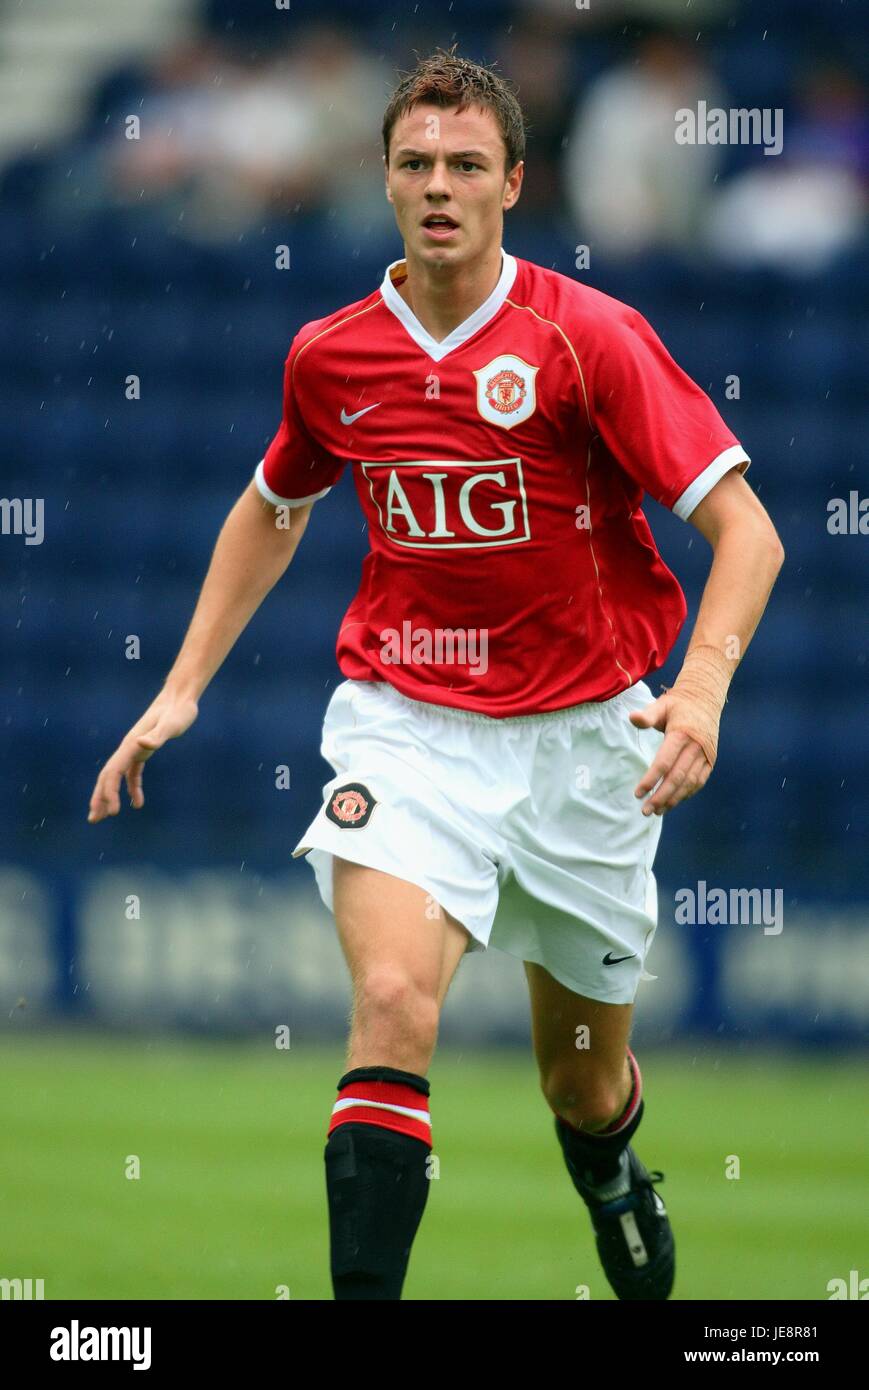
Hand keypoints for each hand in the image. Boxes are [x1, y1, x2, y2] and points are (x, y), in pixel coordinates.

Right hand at [87, 693, 198, 822]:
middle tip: (94, 820)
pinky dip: (132, 788)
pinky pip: (132, 774)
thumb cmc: (178, 711)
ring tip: (105, 816)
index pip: (113, 772)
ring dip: (109, 796)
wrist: (180, 698)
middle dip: (99, 798)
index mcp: (131, 745)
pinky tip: (137, 803)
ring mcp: (134, 749)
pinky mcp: (143, 751)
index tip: (113, 812)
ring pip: (116, 776)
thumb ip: (156, 735)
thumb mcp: (171, 724)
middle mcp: (128, 748)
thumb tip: (141, 744)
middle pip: (108, 776)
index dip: (109, 792)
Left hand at [629, 694, 713, 816]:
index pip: (664, 762)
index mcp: (682, 734)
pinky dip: (687, 793)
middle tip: (646, 810)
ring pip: (690, 782)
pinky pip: (699, 781)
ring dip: (674, 799)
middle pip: (677, 777)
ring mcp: (706, 755)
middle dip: (661, 796)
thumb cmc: (677, 704)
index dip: (651, 779)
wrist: (705, 700)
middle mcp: (696, 747)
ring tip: (657, 811)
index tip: (638, 793)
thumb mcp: (662, 705)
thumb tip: (632, 717)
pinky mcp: (711, 760)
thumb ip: (647, 715)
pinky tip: (673, 802)